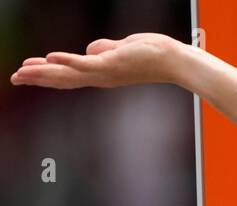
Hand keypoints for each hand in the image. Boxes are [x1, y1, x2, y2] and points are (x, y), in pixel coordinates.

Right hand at [10, 33, 184, 89]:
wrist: (174, 61)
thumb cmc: (152, 54)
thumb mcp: (121, 49)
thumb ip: (104, 49)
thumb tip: (90, 49)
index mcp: (101, 73)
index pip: (68, 74)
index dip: (47, 73)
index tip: (26, 72)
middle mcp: (101, 77)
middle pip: (63, 78)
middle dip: (37, 78)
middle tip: (14, 78)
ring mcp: (105, 72)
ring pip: (69, 73)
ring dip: (44, 71)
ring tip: (22, 72)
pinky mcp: (112, 64)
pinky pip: (86, 63)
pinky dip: (68, 60)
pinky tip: (50, 57)